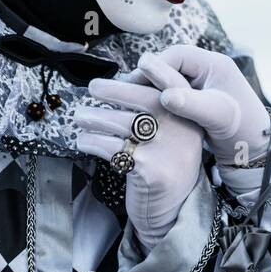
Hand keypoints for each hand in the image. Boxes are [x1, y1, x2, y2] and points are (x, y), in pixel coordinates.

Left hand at [75, 72, 204, 250]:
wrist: (170, 211)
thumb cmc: (165, 166)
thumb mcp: (174, 137)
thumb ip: (161, 112)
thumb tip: (122, 84)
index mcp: (190, 118)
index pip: (176, 86)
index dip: (159, 70)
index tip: (143, 60)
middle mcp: (183, 130)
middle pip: (143, 98)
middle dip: (114, 90)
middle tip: (94, 87)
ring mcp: (166, 149)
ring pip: (121, 122)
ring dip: (94, 117)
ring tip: (80, 117)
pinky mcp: (147, 169)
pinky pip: (111, 147)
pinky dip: (91, 142)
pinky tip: (83, 141)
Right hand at [138, 46, 270, 167]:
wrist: (257, 150)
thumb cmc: (243, 130)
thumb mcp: (217, 115)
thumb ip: (190, 103)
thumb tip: (164, 95)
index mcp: (214, 64)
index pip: (175, 55)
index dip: (152, 67)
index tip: (133, 82)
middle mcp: (208, 69)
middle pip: (170, 64)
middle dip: (149, 77)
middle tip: (127, 92)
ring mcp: (204, 83)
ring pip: (170, 79)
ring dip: (153, 88)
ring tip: (132, 102)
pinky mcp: (199, 98)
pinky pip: (174, 92)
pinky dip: (161, 99)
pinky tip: (147, 111)